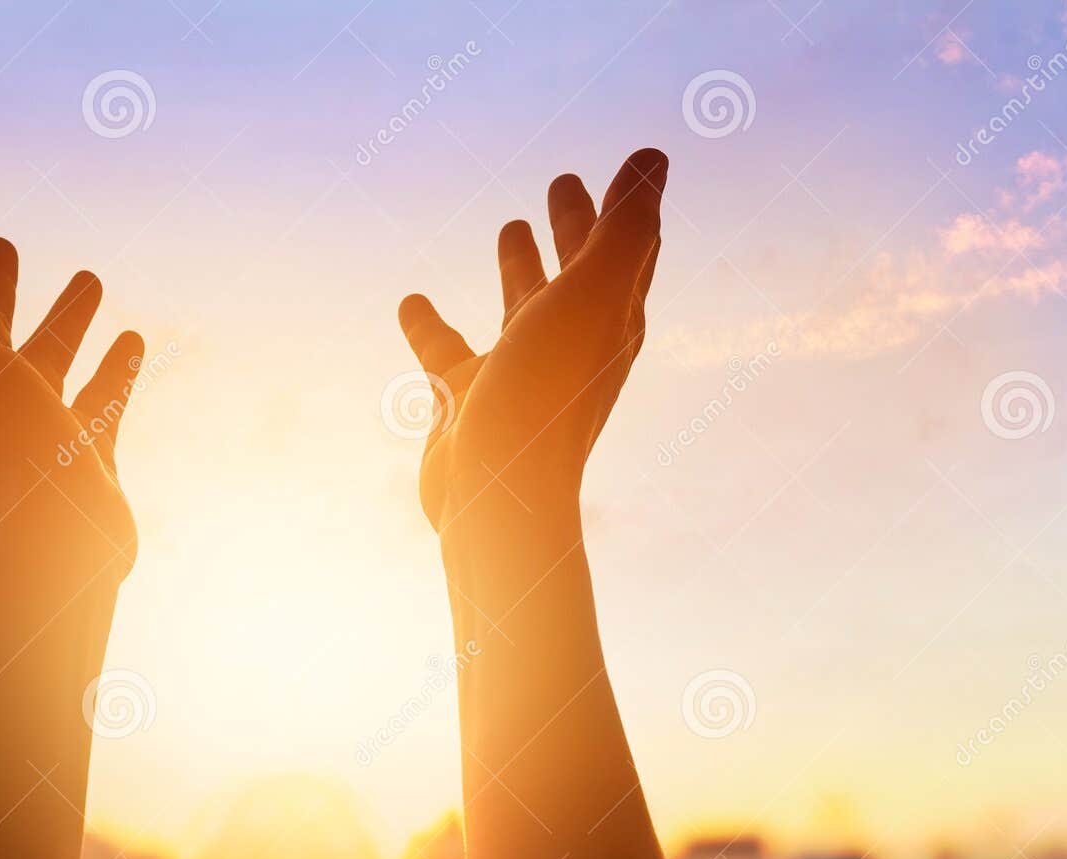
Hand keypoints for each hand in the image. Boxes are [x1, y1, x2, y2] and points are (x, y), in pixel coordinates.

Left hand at [0, 207, 143, 579]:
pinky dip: (114, 368)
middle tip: (5, 244)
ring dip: (65, 320)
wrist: (57, 541)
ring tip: (91, 277)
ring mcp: (40, 431)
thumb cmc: (8, 445)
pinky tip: (132, 339)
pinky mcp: (86, 456)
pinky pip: (100, 400)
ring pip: (51, 361)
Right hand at [397, 148, 665, 539]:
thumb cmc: (548, 393)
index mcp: (611, 319)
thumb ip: (624, 226)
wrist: (495, 495)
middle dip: (577, 227)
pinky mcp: (467, 400)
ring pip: (522, 306)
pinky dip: (431, 322)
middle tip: (563, 183)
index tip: (637, 162)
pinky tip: (412, 301)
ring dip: (520, 267)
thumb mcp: (592, 294)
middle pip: (580, 272)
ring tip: (510, 225)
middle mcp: (570, 345)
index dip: (632, 204)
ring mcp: (518, 373)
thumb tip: (654, 156)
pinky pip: (447, 349)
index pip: (631, 249)